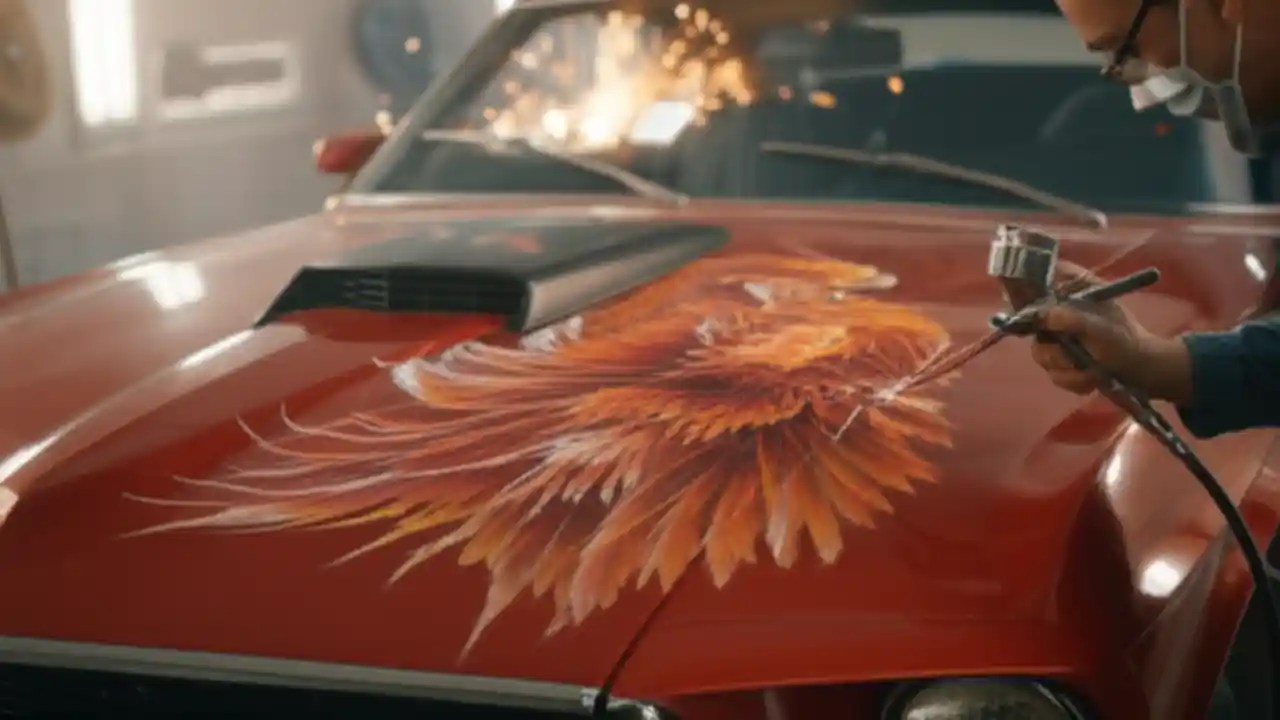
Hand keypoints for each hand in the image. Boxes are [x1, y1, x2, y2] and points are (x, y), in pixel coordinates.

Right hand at [1033, 302, 1151, 394]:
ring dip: (1067, 369)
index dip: (1029, 293)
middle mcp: (1061, 312)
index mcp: (1073, 292)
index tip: (1038, 317)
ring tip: (1091, 372)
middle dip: (1052, 349)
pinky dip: (1073, 380)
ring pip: (1041, 353)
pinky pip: (1053, 372)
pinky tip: (1091, 379)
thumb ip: (1073, 319)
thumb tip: (1043, 316)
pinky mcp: (1061, 360)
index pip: (1040, 279)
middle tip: (1071, 358)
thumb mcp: (1102, 328)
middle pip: (1031, 323)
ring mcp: (1059, 337)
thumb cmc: (1126, 341)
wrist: (1143, 370)